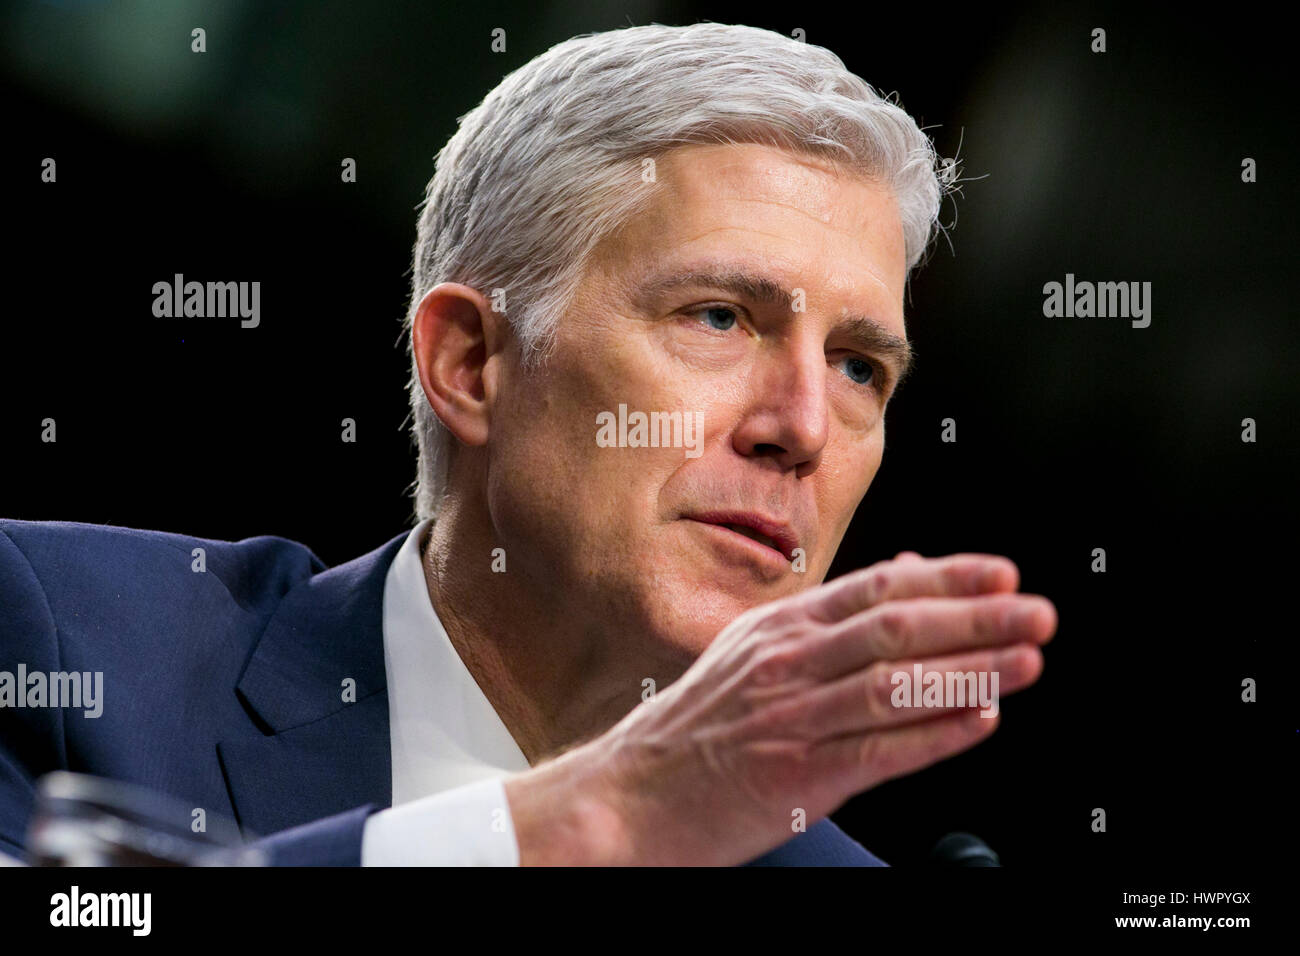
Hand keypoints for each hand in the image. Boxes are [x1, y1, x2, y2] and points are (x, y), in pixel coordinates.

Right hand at [511, 551, 1055, 864]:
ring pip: (894, 684)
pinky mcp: (794, 778)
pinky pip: (878, 751)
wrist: (626, 799)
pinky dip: (934, 734)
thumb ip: (829, 615)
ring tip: (1029, 660)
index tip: (1000, 574)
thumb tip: (906, 569)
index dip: (945, 580)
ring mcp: (789, 719)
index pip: (875, 589)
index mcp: (778, 629)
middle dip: (975, 619)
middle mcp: (786, 665)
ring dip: (972, 670)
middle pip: (894, 629)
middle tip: (1037, 611)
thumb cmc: (693, 730)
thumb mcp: (751, 652)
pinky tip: (980, 721)